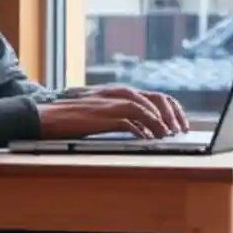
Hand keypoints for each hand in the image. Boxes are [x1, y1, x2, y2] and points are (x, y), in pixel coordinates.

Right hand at [37, 86, 189, 138]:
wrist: (52, 115)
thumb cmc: (78, 116)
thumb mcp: (106, 111)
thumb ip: (125, 115)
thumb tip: (146, 129)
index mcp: (124, 91)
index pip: (159, 97)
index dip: (174, 111)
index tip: (180, 125)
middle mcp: (122, 94)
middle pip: (159, 101)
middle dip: (173, 117)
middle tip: (179, 133)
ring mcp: (115, 104)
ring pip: (148, 110)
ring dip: (161, 125)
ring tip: (167, 138)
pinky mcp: (106, 117)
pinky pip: (132, 123)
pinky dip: (143, 132)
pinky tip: (148, 141)